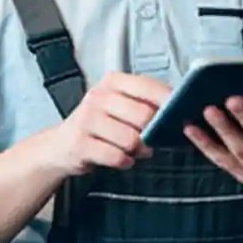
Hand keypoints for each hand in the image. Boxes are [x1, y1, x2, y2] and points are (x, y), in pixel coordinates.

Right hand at [45, 73, 171, 176]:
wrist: (61, 144)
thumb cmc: (99, 123)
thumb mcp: (119, 104)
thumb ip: (146, 102)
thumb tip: (179, 107)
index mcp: (113, 81)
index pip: (148, 86)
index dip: (169, 102)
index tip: (181, 113)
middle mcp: (99, 96)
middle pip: (143, 115)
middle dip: (153, 132)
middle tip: (151, 139)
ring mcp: (87, 119)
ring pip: (131, 138)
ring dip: (139, 149)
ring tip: (135, 150)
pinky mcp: (80, 143)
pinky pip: (116, 156)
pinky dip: (125, 161)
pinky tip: (122, 158)